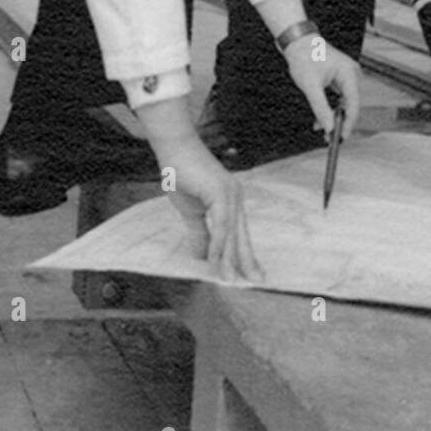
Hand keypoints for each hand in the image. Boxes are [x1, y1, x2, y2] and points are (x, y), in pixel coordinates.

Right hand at [137, 96, 261, 280]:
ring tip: (230, 280)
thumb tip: (201, 257)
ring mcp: (230, 194)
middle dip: (247, 261)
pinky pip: (220, 226)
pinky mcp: (221, 192)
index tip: (249, 274)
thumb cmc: (181, 173)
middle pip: (242, 236)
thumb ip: (198, 232)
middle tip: (256, 282)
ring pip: (232, 234)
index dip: (243, 254)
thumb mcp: (190, 211)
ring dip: (229, 259)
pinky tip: (214, 262)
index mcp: (231, 201)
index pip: (239, 233)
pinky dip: (217, 245)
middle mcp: (236, 198)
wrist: (173, 148)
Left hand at [281, 37, 360, 137]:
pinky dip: (330, 108)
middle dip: (339, 122)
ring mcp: (347, 75)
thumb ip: (320, 108)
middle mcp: (352, 74)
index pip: (354, 104)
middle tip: (328, 138)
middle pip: (351, 105)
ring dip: (333, 116)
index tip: (341, 138)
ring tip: (320, 130)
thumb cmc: (304, 57)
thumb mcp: (310, 86)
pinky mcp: (340, 77)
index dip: (349, 123)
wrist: (297, 41)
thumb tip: (328, 128)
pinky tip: (320, 118)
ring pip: (344, 103)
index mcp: (349, 73)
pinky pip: (339, 97)